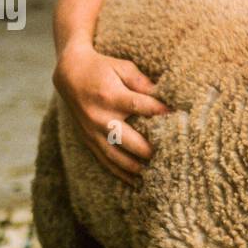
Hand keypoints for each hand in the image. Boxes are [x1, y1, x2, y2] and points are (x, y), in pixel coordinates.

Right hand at [53, 41, 170, 186]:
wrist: (69, 74)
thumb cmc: (102, 68)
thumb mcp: (123, 67)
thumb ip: (142, 81)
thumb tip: (163, 97)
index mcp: (111, 97)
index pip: (142, 108)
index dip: (162, 113)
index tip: (179, 119)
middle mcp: (101, 118)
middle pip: (132, 141)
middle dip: (152, 150)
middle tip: (172, 157)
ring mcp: (93, 132)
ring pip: (117, 158)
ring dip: (137, 169)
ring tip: (156, 177)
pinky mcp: (88, 140)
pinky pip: (105, 161)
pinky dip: (120, 173)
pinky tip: (135, 181)